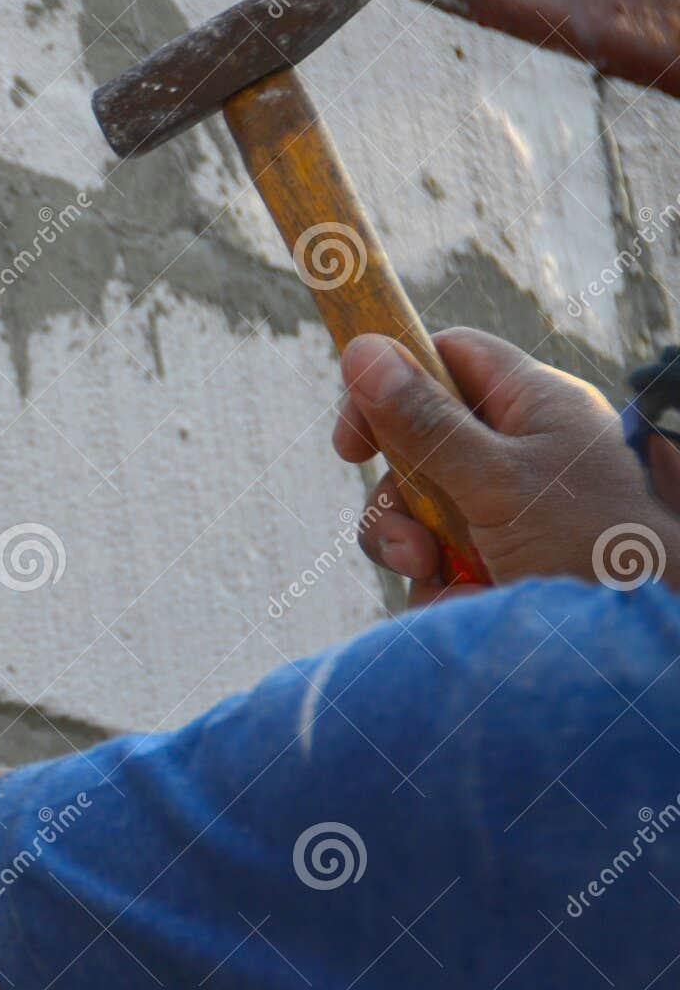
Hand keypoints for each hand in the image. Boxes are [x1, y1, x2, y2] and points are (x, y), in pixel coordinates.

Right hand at [333, 328, 679, 604]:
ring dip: (415, 555)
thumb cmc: (594, 546)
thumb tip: (361, 351)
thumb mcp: (497, 480)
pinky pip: (440, 563)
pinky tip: (469, 606)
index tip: (352, 445)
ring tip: (447, 583)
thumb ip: (426, 423)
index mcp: (534, 405)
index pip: (446, 358)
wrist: (636, 637)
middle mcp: (520, 449)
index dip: (391, 385)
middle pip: (418, 448)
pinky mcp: (501, 558)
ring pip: (421, 515)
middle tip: (411, 547)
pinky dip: (441, 590)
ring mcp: (510, 507)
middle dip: (398, 505)